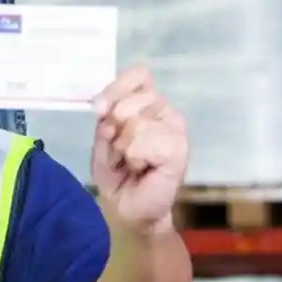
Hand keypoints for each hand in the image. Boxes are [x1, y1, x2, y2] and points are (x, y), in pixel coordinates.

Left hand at [90, 65, 187, 234]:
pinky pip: (146, 143)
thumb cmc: (116, 173)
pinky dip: (134, 159)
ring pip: (137, 123)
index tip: (101, 110)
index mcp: (145, 103)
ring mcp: (175, 129)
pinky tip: (143, 169)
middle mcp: (164, 111)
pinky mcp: (179, 149)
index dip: (117, 88)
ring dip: (123, 148)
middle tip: (118, 150)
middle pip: (135, 98)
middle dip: (114, 126)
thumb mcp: (102, 140)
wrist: (127, 208)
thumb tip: (105, 108)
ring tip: (131, 162)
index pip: (139, 74)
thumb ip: (105, 119)